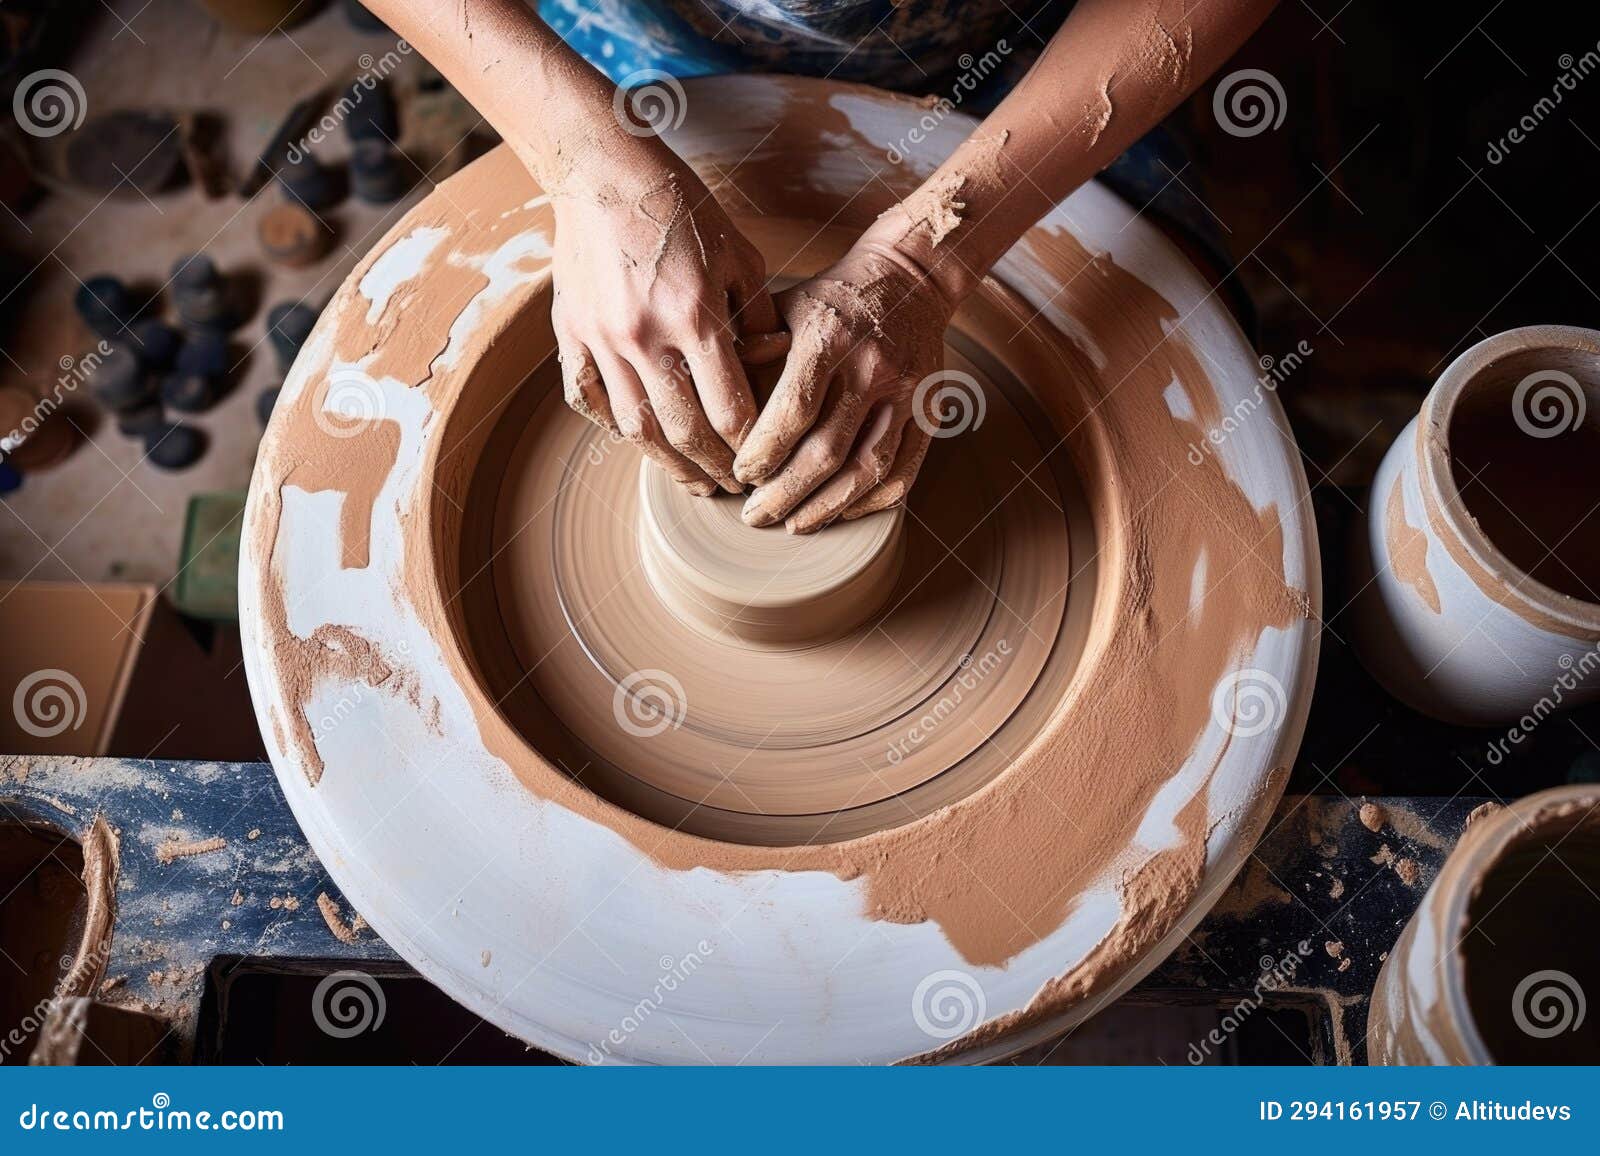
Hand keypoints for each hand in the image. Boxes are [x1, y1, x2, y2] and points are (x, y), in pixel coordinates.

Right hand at [551, 146, 786, 495]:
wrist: (603, 170)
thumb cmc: (682, 208)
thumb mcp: (740, 255)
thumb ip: (758, 318)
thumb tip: (774, 368)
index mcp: (696, 316)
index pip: (730, 410)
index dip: (749, 447)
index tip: (762, 462)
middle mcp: (645, 336)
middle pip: (684, 431)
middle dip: (714, 468)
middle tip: (733, 486)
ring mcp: (602, 338)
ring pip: (636, 427)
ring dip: (668, 463)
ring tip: (692, 480)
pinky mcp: (570, 333)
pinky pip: (587, 398)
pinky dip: (611, 425)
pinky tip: (637, 439)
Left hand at [733, 239, 952, 532]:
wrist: (909, 280)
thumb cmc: (830, 300)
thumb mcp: (782, 308)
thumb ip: (750, 353)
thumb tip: (715, 408)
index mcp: (829, 338)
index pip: (793, 411)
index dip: (764, 452)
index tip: (739, 475)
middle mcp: (872, 367)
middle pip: (827, 451)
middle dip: (785, 494)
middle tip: (755, 516)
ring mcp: (907, 394)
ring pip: (868, 469)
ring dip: (827, 507)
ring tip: (794, 525)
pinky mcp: (930, 413)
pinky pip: (903, 472)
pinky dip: (870, 501)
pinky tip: (841, 512)